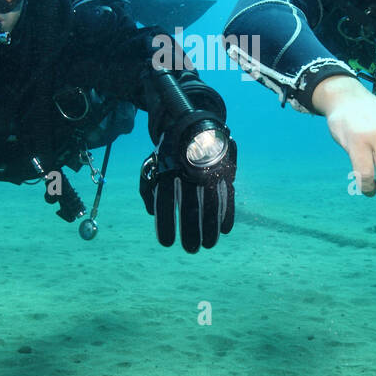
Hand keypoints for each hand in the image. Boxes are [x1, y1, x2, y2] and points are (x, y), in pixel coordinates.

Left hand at [139, 136, 236, 252]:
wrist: (190, 125)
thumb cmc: (167, 154)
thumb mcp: (151, 165)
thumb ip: (147, 189)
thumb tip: (152, 213)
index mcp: (167, 170)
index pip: (165, 202)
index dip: (166, 224)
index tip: (167, 243)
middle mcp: (188, 172)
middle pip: (190, 207)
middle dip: (191, 231)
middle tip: (191, 249)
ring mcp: (208, 170)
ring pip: (211, 203)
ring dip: (210, 227)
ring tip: (209, 244)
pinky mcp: (222, 169)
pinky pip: (227, 194)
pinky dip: (228, 212)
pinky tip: (225, 229)